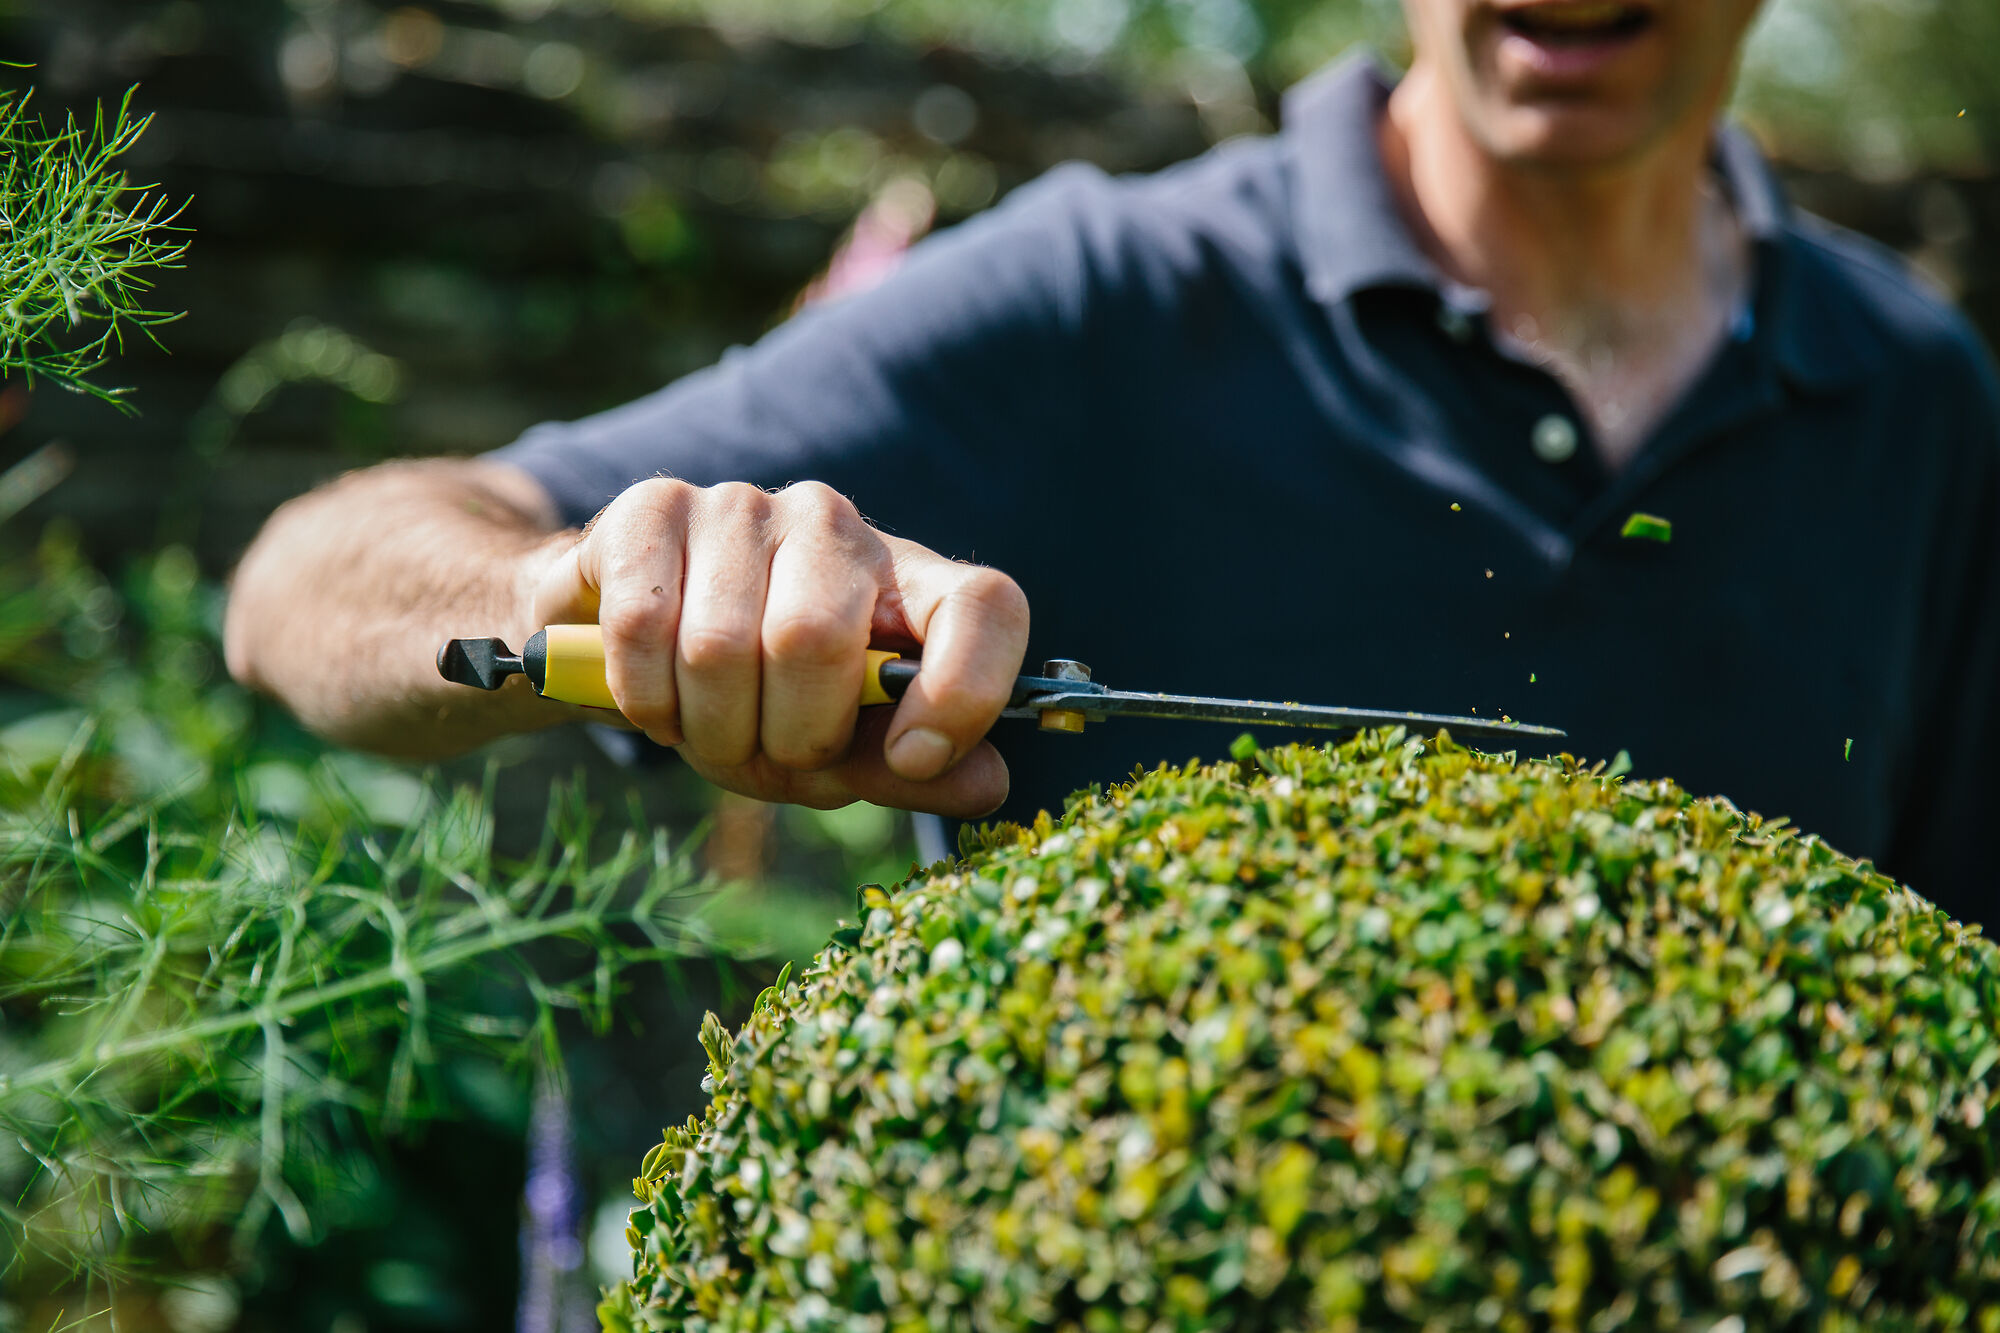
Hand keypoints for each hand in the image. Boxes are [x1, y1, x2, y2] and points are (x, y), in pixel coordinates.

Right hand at [527, 478, 1028, 815]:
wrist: (628, 646)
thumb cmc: (757, 705)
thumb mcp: (837, 752)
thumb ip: (907, 771)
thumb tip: (988, 786)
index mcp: (908, 583)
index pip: (985, 605)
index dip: (963, 690)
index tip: (913, 759)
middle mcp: (834, 525)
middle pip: (817, 639)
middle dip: (784, 735)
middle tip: (766, 752)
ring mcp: (742, 506)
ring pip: (720, 645)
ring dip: (706, 728)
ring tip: (708, 727)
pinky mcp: (652, 509)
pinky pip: (644, 628)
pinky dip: (644, 698)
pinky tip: (655, 700)